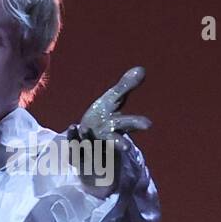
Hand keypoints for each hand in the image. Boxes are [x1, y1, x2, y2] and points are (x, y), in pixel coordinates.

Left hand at [65, 66, 151, 193]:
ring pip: (93, 147)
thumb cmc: (103, 118)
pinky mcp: (77, 152)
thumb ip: (125, 86)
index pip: (129, 124)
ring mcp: (92, 147)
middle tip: (127, 148)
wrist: (87, 140)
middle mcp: (106, 140)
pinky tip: (72, 127)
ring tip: (85, 129)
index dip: (138, 124)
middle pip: (115, 142)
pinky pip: (75, 147)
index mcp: (117, 127)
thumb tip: (142, 69)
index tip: (148, 124)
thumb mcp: (113, 100)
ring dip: (90, 140)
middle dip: (120, 143)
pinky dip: (73, 139)